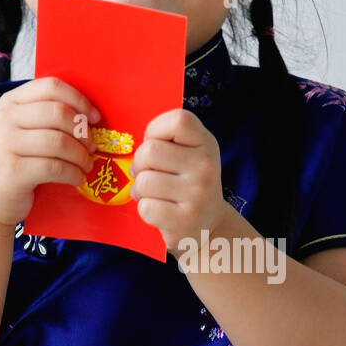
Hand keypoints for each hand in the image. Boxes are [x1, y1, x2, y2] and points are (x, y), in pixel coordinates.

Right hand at [0, 77, 101, 227]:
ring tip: (86, 165)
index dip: (79, 100)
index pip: (51, 87)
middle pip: (58, 113)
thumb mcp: (22, 131)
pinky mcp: (12, 171)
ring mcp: (5, 144)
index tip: (95, 118)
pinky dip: (73, 174)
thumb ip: (46, 117)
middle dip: (83, 131)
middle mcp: (5, 119)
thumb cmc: (13, 162)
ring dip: (81, 155)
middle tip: (91, 147)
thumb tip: (90, 116)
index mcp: (10, 102)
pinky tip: (77, 179)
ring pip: (59, 141)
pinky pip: (54, 167)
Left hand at [129, 109, 226, 254]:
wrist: (207, 225)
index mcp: (207, 144)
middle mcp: (207, 166)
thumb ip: (168, 141)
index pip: (178, 120)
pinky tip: (158, 211)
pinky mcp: (185, 221)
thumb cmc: (187, 184)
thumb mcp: (190, 154)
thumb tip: (138, 143)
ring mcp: (198, 195)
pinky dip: (144, 209)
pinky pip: (146, 207)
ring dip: (140, 189)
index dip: (155, 130)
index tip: (156, 144)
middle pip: (150, 151)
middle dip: (139, 163)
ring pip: (144, 181)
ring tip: (152, 195)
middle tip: (147, 174)